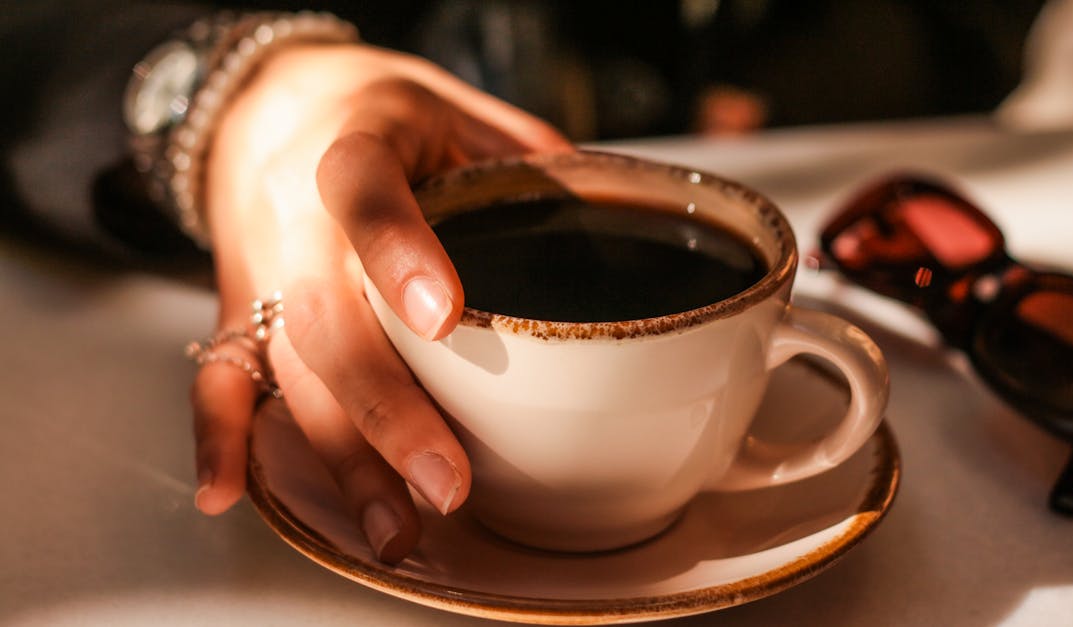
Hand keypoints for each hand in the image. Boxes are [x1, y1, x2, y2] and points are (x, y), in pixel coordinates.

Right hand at [188, 43, 570, 562]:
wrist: (271, 101)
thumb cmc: (380, 111)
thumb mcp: (457, 106)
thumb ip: (524, 157)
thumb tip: (610, 214)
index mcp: (354, 142)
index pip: (365, 191)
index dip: (399, 252)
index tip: (444, 317)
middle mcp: (294, 212)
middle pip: (326, 317)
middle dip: (387, 408)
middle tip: (448, 482)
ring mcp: (260, 266)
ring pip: (289, 368)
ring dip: (341, 454)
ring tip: (397, 530)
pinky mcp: (238, 307)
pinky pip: (218, 376)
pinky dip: (220, 439)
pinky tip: (227, 496)